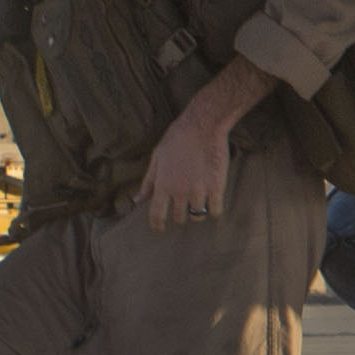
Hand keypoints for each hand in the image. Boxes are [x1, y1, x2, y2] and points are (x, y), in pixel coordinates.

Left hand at [139, 68, 262, 228]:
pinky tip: (213, 201)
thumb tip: (137, 201)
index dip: (157, 226)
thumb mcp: (157, 157)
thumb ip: (148, 182)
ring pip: (197, 217)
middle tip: (183, 206)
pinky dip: (213, 210)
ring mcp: (199, 190)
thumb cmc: (177, 138)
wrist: (203, 125)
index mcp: (163, 185)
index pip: (157, 216)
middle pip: (179, 218)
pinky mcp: (217, 187)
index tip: (160, 229)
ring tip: (199, 203)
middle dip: (180, 215)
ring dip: (197, 213)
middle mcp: (180, 191)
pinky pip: (215, 211)